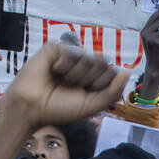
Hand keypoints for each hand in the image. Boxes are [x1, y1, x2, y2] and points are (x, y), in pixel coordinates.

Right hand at [0, 43, 129, 132]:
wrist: (31, 107)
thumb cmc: (59, 109)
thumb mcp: (92, 105)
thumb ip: (113, 91)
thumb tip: (127, 71)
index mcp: (92, 81)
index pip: (113, 72)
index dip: (102, 84)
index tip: (86, 94)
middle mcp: (83, 67)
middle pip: (103, 62)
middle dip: (90, 79)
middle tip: (72, 87)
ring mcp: (70, 57)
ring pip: (89, 56)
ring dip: (77, 73)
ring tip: (62, 80)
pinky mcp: (56, 49)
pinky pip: (72, 50)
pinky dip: (65, 64)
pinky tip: (54, 71)